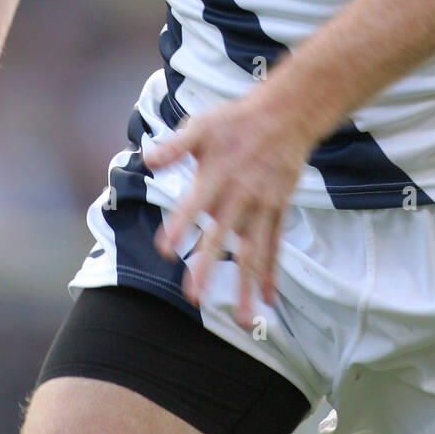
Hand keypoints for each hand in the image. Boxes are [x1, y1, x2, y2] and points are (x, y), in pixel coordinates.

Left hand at [141, 93, 309, 329]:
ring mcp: (262, 206)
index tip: (166, 250)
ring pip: (254, 251)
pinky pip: (275, 245)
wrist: (286, 114)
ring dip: (247, 286)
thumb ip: (175, 146)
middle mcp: (240, 194)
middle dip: (208, 266)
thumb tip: (148, 159)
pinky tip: (267, 298)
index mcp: (216, 175)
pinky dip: (272, 272)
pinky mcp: (278, 210)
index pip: (194, 204)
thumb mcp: (202, 125)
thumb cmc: (237, 120)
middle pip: (222, 236)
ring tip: (242, 319)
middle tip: (194, 297)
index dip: (180, 226)